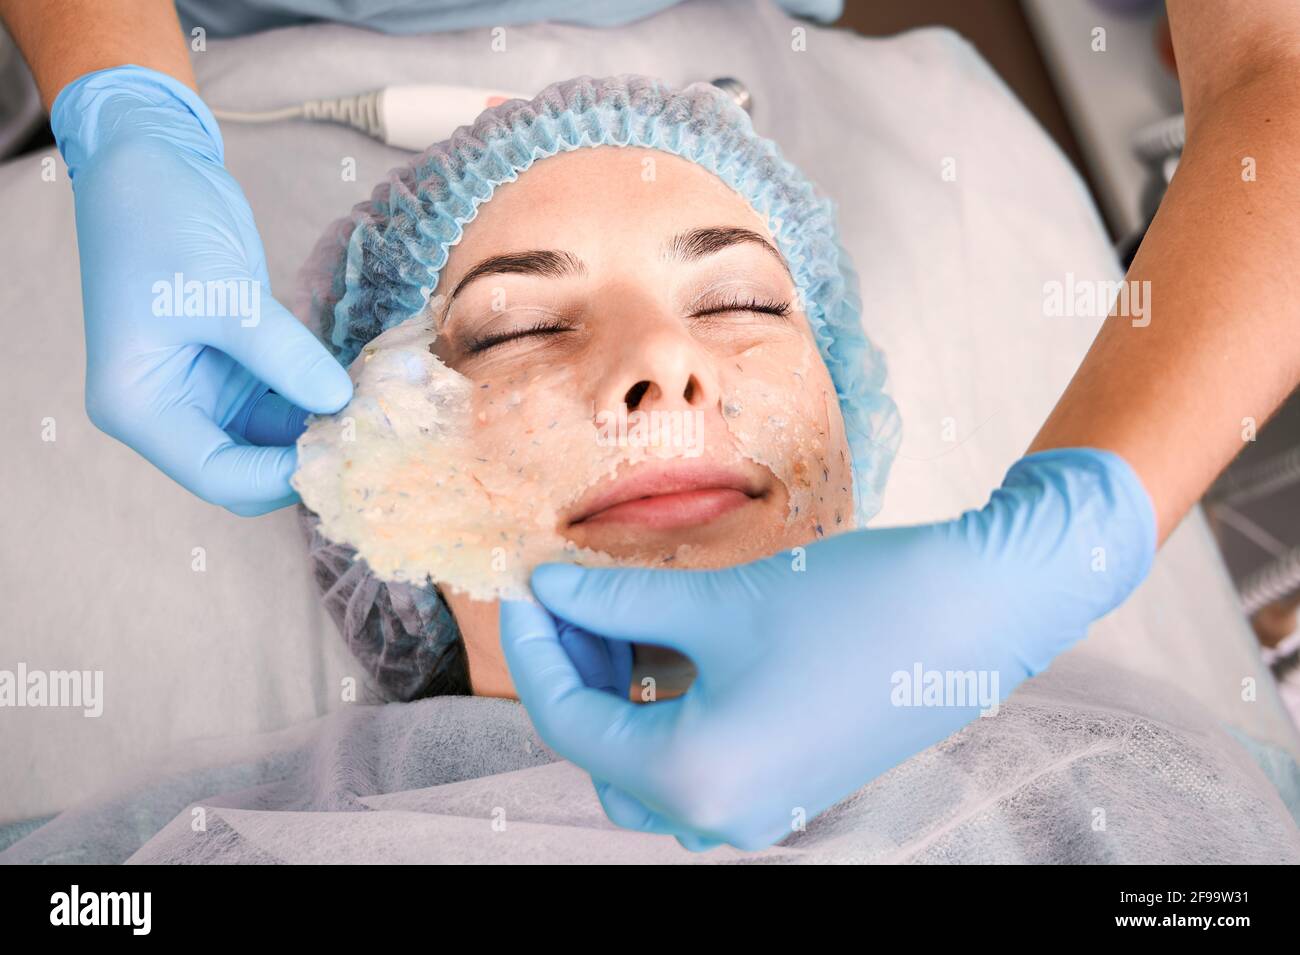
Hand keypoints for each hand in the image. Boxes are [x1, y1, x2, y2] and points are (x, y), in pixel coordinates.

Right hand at [51, 66, 351, 514]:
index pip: (218, 475)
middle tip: (376, 437)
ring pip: (276, 436)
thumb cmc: (159, 223)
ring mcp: (206, 388)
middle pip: (250, 466)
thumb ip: (283, 356)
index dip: (282, 477)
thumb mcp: (223, 294)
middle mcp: (170, 409)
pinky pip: (288, 397)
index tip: (346, 454)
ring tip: (382, 410)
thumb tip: (343, 404)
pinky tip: (366, 383)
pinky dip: (323, 393)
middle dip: (309, 456)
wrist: (151, 161)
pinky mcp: (240, 363)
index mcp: (140, 406)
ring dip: (325, 425)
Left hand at [501, 448, 1156, 850]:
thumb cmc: (855, 606)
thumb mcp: (718, 601)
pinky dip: (668, 707)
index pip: (569, 721)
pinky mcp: (786, 785)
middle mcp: (720, 814)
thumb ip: (616, 600)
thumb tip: (547, 588)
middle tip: (573, 595)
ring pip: (646, 762)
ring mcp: (757, 809)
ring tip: (622, 613)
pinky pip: (697, 760)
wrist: (979, 614)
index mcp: (694, 778)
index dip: (536, 646)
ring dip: (620, 691)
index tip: (525, 587)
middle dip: (577, 669)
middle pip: (602, 749)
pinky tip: (675, 643)